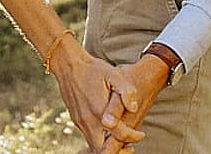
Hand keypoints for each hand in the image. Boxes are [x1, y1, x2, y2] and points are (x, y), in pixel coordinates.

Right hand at [51, 36, 144, 151]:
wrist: (68, 65)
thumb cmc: (93, 69)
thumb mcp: (114, 75)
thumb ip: (126, 91)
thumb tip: (134, 108)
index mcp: (99, 110)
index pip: (119, 134)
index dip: (133, 137)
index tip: (141, 134)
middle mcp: (88, 120)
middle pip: (103, 149)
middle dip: (117, 150)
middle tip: (130, 145)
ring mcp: (80, 122)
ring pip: (94, 145)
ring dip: (108, 145)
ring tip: (121, 138)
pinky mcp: (76, 120)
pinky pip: (88, 137)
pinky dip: (99, 139)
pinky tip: (108, 131)